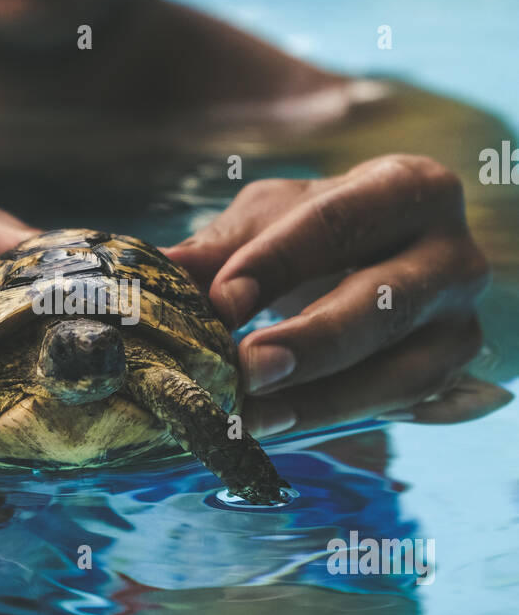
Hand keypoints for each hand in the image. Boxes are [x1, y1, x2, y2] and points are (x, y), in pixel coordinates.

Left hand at [165, 156, 503, 435]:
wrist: (383, 253)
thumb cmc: (321, 227)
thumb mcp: (271, 220)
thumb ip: (221, 249)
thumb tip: (156, 272)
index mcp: (408, 189)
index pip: (340, 222)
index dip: (278, 262)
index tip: (220, 303)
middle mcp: (452, 253)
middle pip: (384, 302)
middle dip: (310, 341)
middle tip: (245, 369)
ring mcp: (458, 321)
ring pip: (400, 371)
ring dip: (322, 399)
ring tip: (253, 414)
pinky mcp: (449, 375)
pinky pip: (397, 408)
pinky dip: (334, 419)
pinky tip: (279, 426)